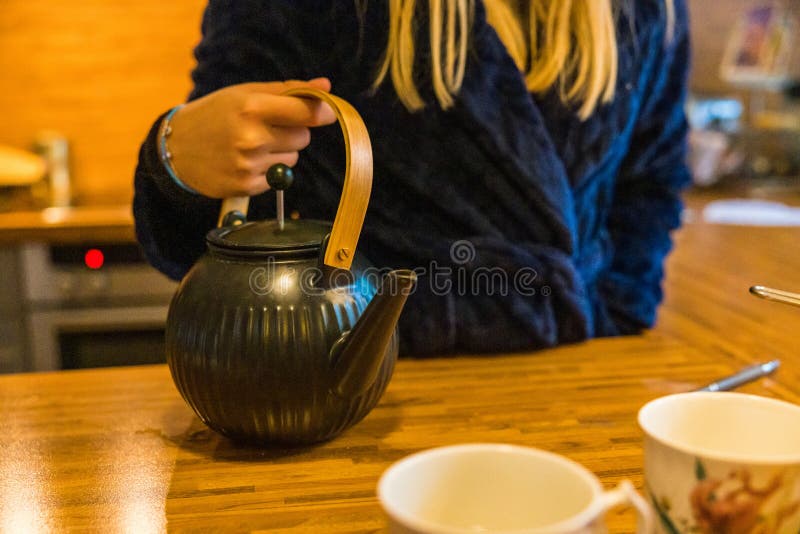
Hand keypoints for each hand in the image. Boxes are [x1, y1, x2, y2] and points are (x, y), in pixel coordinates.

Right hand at [166, 78, 335, 197]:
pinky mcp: (247, 186)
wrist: (175, 148)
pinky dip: (268, 170)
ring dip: (280, 152)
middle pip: (303, 137)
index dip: (322, 112)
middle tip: (266, 127)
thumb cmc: (215, 114)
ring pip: (293, 159)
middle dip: (292, 131)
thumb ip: (288, 91)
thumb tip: (327, 88)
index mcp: (250, 108)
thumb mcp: (244, 93)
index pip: (304, 112)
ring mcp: (248, 164)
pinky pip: (278, 177)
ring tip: (251, 145)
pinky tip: (245, 161)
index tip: (330, 112)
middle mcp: (251, 137)